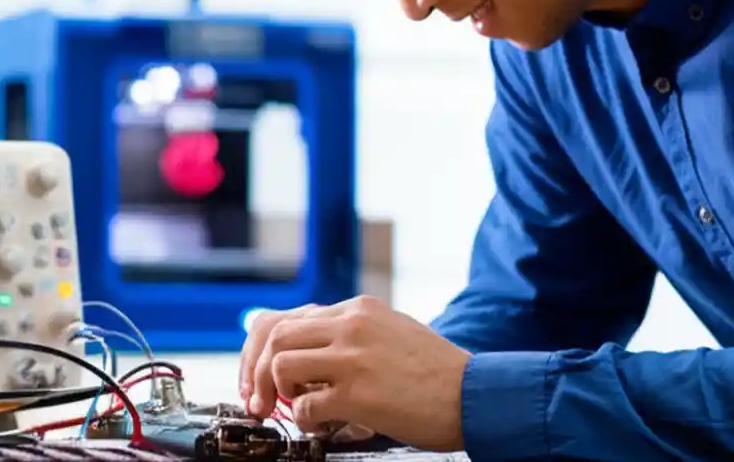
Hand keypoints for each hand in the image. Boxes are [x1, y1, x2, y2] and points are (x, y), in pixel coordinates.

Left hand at [237, 296, 471, 451]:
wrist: (477, 394)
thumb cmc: (438, 373)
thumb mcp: (391, 333)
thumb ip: (349, 335)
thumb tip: (307, 355)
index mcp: (358, 309)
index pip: (288, 317)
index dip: (262, 349)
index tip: (257, 375)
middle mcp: (351, 324)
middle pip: (275, 335)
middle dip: (257, 370)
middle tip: (261, 400)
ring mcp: (353, 357)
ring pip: (282, 363)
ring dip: (279, 391)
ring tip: (295, 407)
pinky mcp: (358, 392)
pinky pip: (306, 404)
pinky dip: (304, 418)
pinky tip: (320, 424)